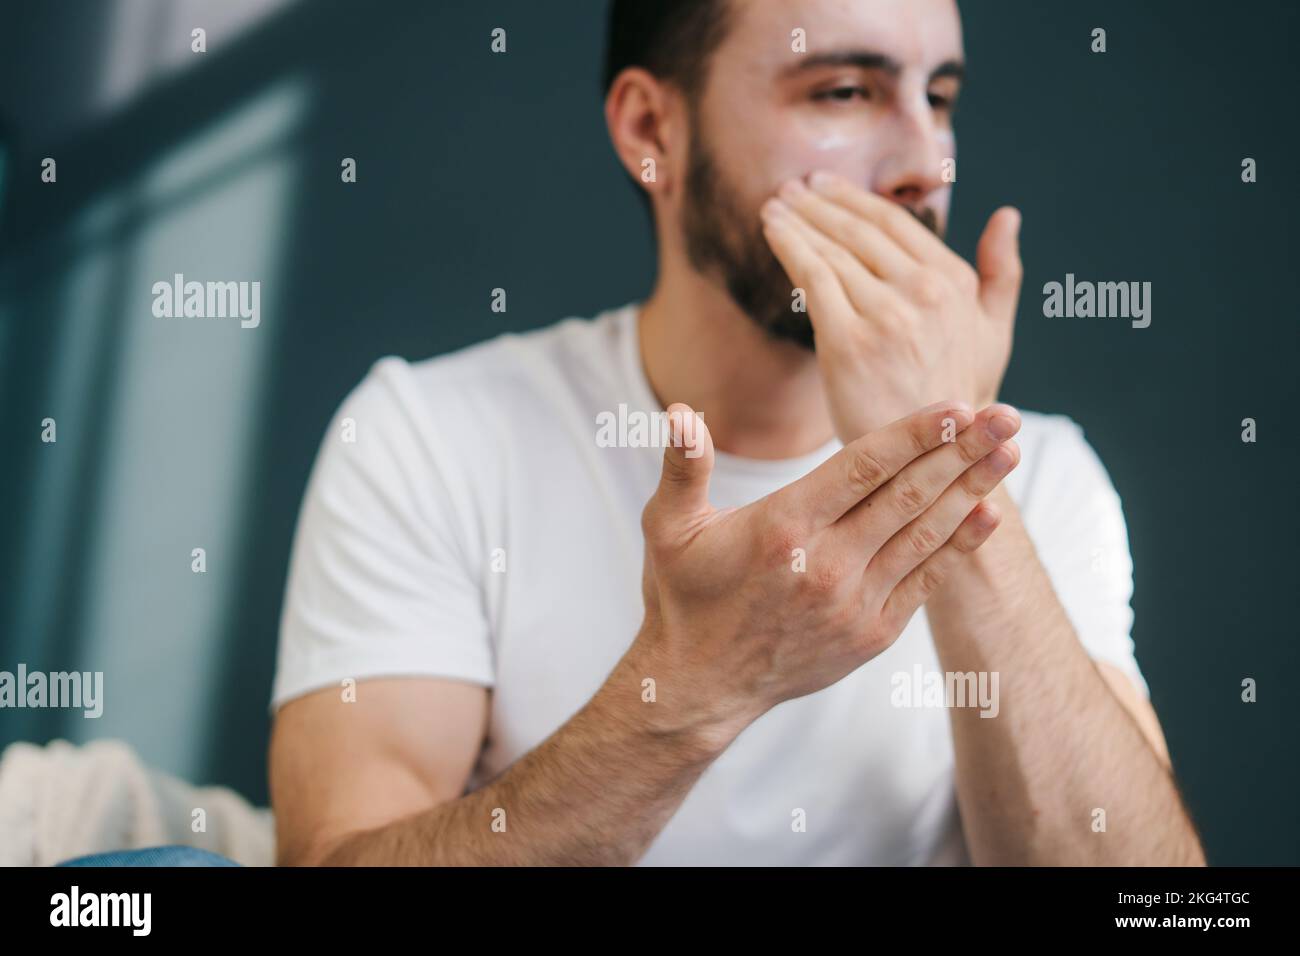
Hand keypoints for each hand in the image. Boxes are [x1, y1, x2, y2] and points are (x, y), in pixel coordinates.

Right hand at [633, 399, 1021, 742]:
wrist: (701, 687)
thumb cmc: (684, 597)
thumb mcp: (668, 528)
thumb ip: (682, 467)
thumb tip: (679, 414)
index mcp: (782, 528)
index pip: (863, 467)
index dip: (915, 434)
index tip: (958, 405)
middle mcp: (825, 565)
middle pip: (908, 495)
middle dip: (962, 450)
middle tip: (1007, 416)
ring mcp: (854, 603)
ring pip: (925, 534)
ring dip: (972, 491)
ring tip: (1009, 453)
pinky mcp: (871, 633)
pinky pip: (926, 581)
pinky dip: (959, 546)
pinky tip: (987, 514)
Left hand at [761, 170, 1022, 440]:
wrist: (931, 459)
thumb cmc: (957, 398)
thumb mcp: (994, 333)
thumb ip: (1001, 272)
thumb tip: (1007, 215)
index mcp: (954, 282)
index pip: (894, 223)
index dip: (854, 199)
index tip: (824, 186)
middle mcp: (923, 291)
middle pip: (858, 231)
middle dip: (818, 203)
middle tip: (790, 188)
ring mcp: (886, 314)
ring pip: (832, 250)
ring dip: (797, 220)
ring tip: (774, 205)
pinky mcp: (848, 341)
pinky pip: (813, 279)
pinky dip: (789, 246)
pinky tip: (772, 231)